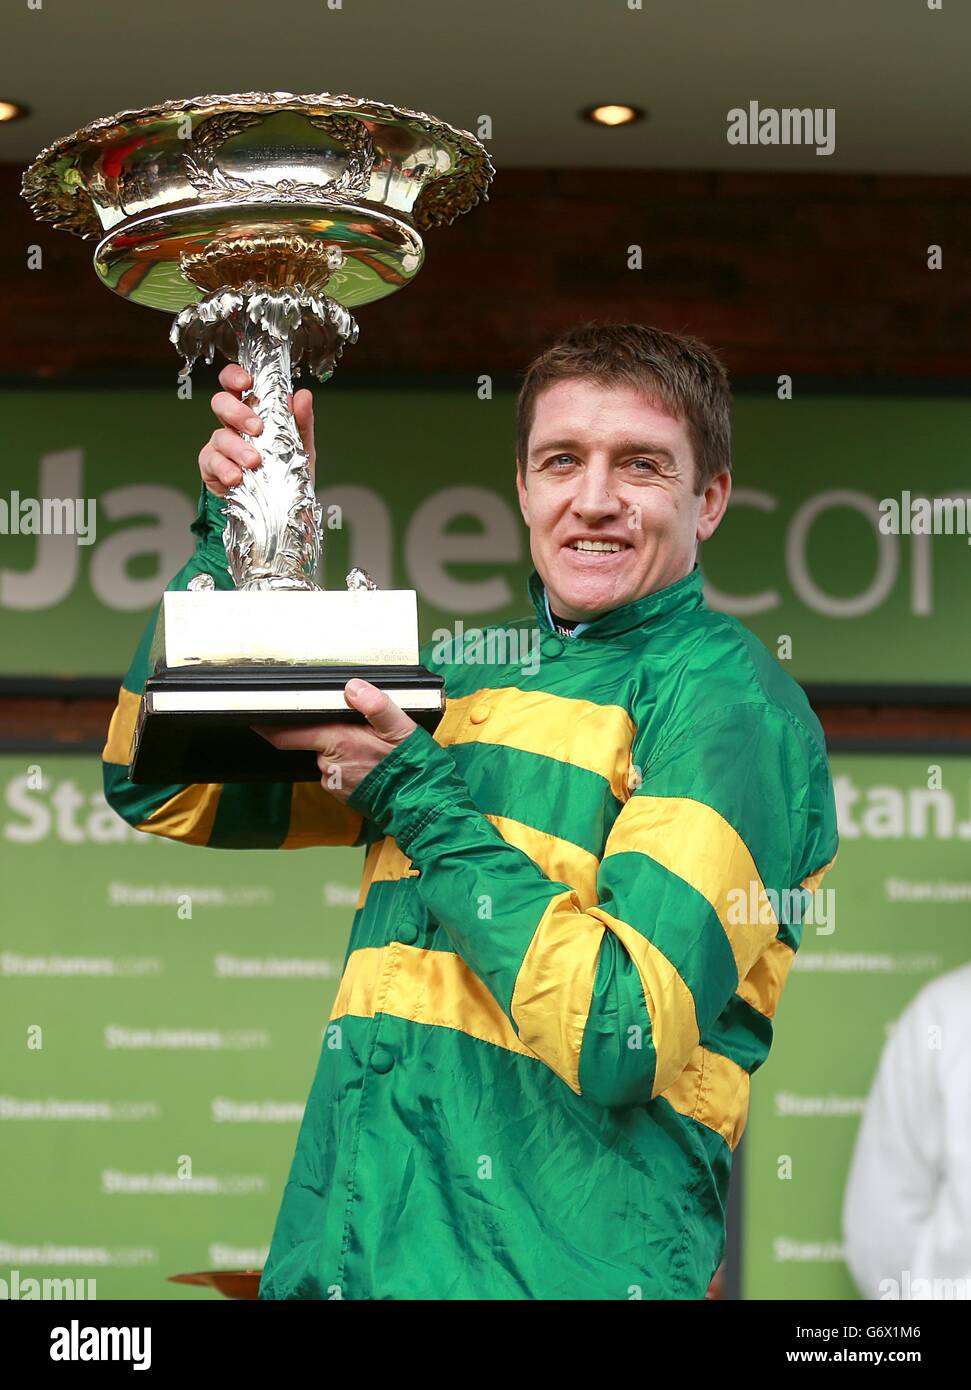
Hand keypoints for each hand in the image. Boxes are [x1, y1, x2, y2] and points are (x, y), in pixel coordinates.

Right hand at [198, 363, 316, 497]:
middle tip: (257, 427)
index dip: (235, 377)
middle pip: (221, 403)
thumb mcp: (301, 446)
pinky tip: (236, 477)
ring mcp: (220, 445)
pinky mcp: (212, 468)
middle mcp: (232, 424)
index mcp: (252, 411)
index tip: (246, 382)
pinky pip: (212, 462)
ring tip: (254, 461)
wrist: (281, 508)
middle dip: (237, 411)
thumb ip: (302, 422)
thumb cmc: (287, 470)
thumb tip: (303, 395)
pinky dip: (225, 468)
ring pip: (219, 435)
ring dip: (237, 447)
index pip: (236, 384)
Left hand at [253, 679, 418, 802]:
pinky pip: (339, 770)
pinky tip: (371, 764)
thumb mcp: (401, 729)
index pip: (288, 734)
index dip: (267, 726)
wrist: (421, 806)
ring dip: (343, 748)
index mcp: (338, 741)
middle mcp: (329, 763)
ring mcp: (334, 781)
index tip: (253, 715)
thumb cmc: (411, 767)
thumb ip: (376, 706)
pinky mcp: (342, 792)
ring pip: (328, 755)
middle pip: (314, 739)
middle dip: (329, 731)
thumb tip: (353, 687)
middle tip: (358, 727)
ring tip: (371, 748)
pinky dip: (350, 764)